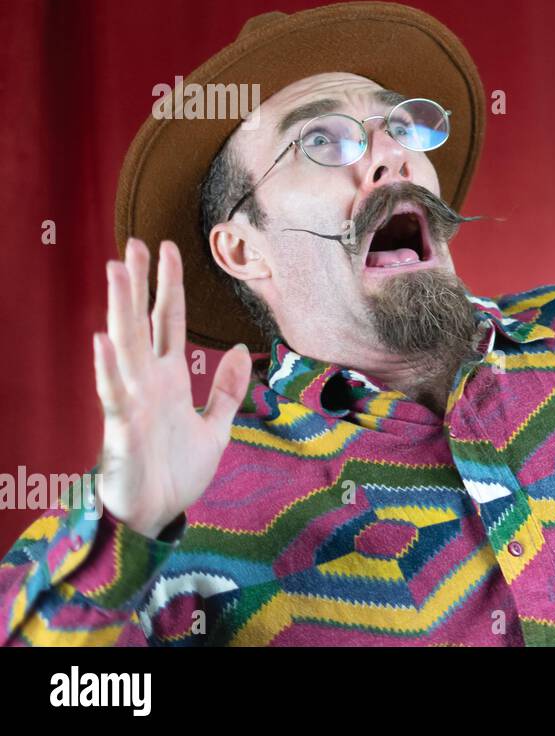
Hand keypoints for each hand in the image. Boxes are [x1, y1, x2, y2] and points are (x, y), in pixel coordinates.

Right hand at [93, 239, 250, 538]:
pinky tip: (103, 341)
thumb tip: (244, 349)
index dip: (170, 285)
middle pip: (143, 322)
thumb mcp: (217, 428)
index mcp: (169, 379)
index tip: (168, 248)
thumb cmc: (177, 474)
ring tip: (117, 271)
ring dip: (121, 308)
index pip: (169, 320)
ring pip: (125, 345)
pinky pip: (113, 393)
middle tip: (135, 242)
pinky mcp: (122, 428)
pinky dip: (108, 367)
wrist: (158, 518)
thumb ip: (229, 390)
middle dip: (139, 283)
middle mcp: (148, 382)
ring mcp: (133, 401)